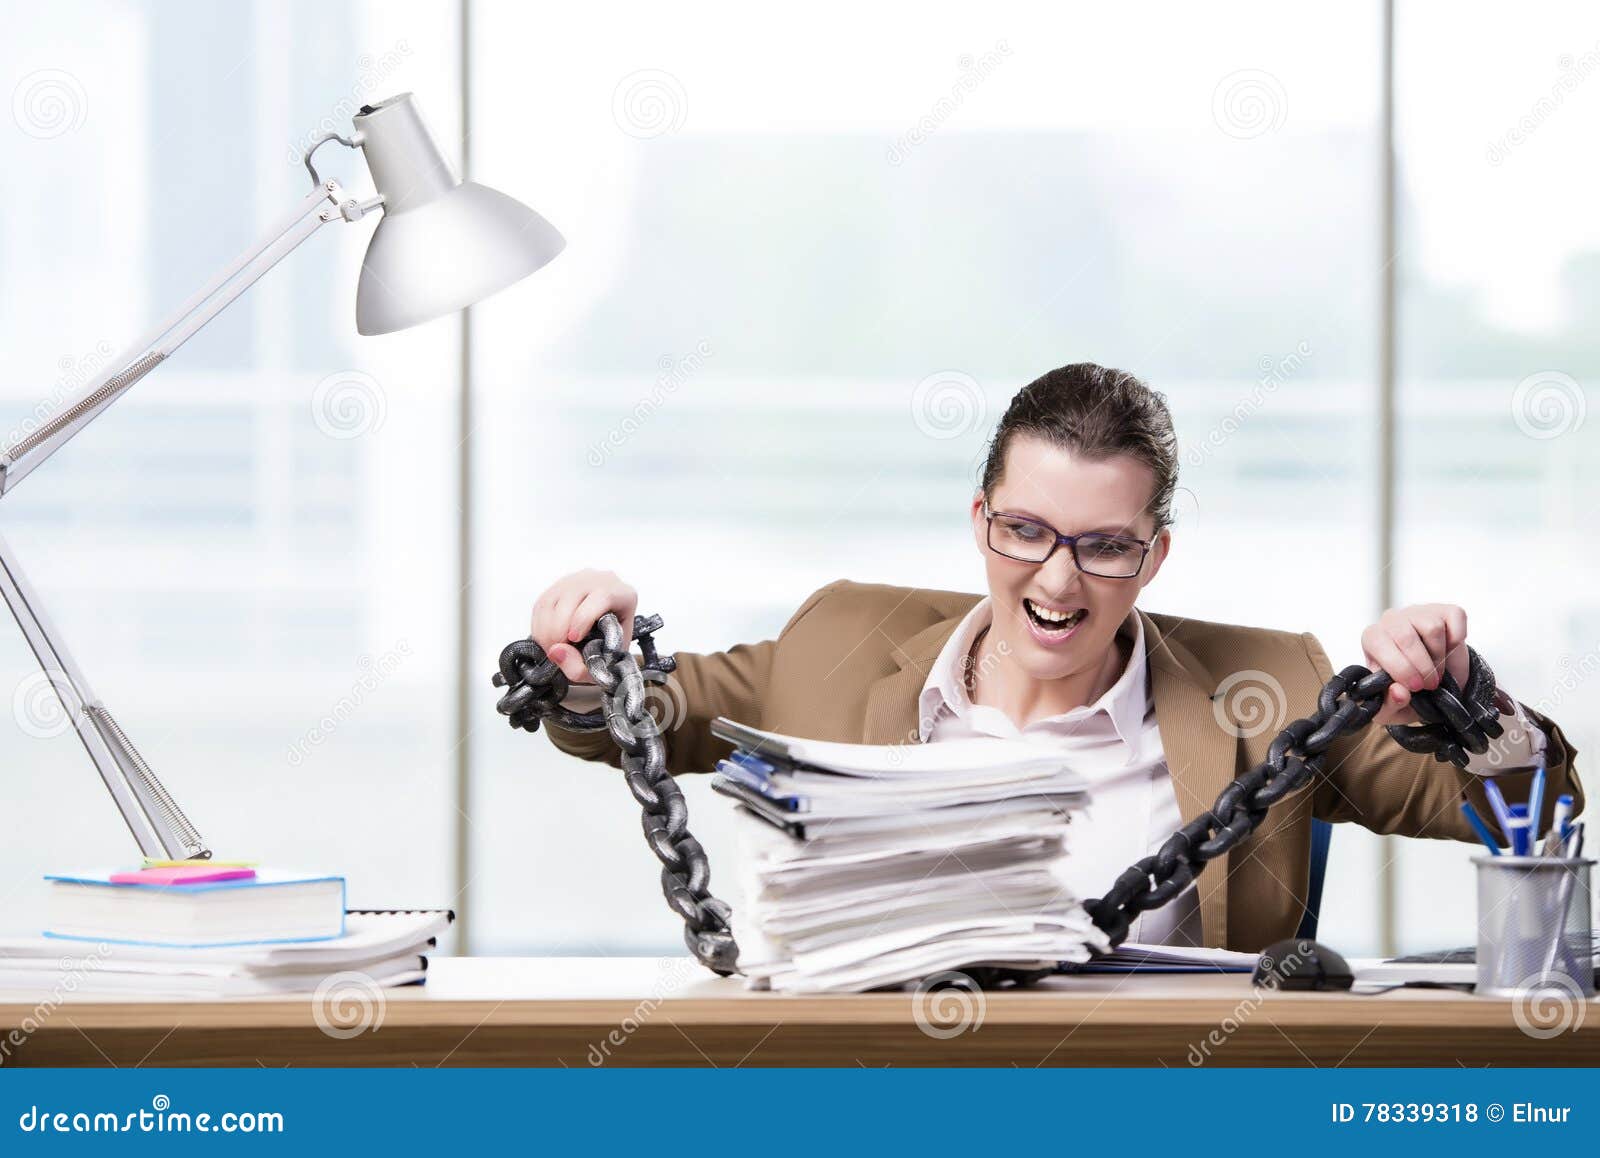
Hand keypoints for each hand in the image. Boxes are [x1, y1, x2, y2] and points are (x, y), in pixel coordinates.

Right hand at [529, 569, 637, 685]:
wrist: (602, 643)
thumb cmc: (608, 650)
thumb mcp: (603, 666)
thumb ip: (582, 668)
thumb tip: (556, 651)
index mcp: (623, 594)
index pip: (603, 596)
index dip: (584, 618)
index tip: (573, 638)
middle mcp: (601, 580)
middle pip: (573, 596)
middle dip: (559, 629)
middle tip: (559, 650)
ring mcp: (577, 580)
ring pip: (553, 600)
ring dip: (546, 629)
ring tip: (552, 648)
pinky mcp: (558, 587)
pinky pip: (541, 603)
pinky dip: (539, 626)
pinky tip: (545, 640)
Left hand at [1360, 603, 1470, 726]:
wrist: (1436, 684)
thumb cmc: (1407, 689)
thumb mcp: (1393, 707)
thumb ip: (1390, 704)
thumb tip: (1399, 693)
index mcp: (1372, 639)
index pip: (1380, 645)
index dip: (1401, 669)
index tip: (1417, 687)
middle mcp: (1392, 620)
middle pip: (1406, 638)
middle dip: (1423, 667)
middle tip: (1431, 684)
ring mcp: (1419, 612)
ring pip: (1432, 628)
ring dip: (1439, 656)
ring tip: (1437, 669)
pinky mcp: (1445, 610)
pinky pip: (1455, 619)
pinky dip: (1457, 639)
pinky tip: (1449, 650)